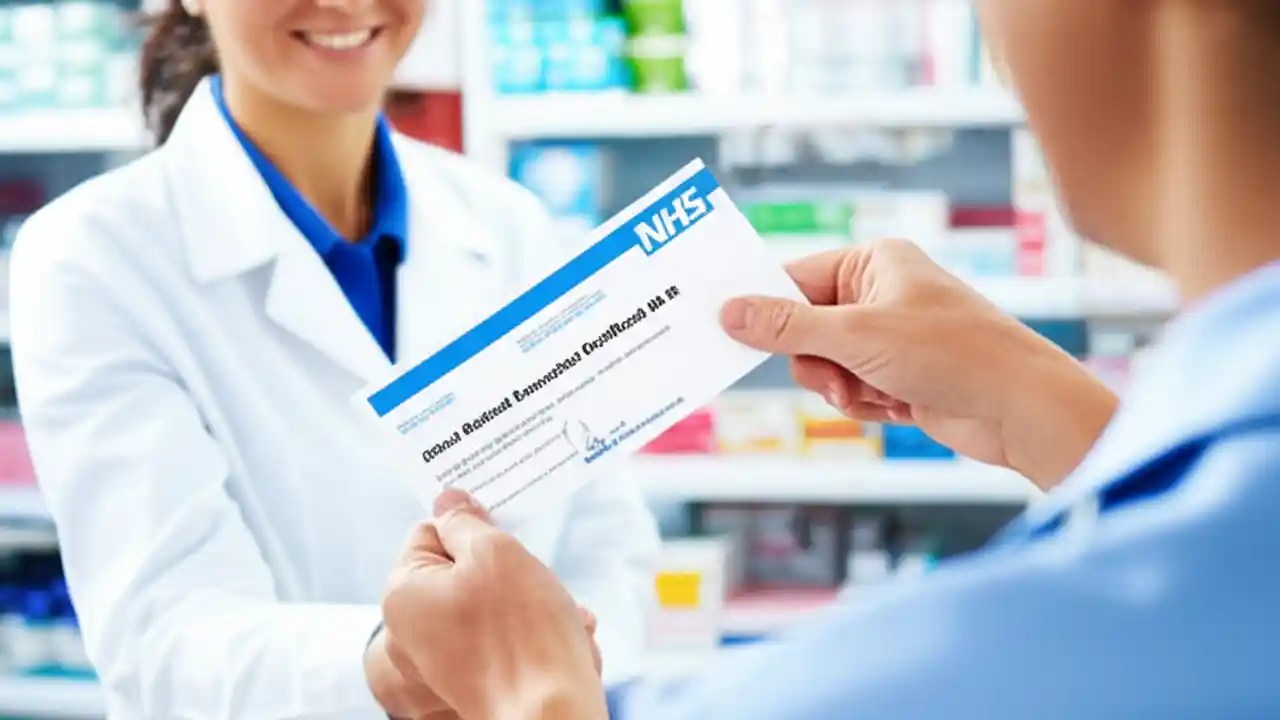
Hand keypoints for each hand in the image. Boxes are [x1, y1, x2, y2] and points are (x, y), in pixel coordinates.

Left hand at [379, 491, 606, 719]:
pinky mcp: (470, 681)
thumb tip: (449, 501)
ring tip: (562, 615)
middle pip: (463, 569)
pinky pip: (502, 640)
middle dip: (510, 569)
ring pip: (491, 604)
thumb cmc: (522, 634)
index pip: (430, 531)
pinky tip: (563, 639)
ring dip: (532, 601)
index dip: (471, 526)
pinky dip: (533, 634)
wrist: (550, 715)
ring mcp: (439, 661)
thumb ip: (467, 522)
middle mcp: (410, 631)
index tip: (505, 532)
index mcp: (403, 593)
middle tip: (536, 578)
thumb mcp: (496, 553)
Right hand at [720, 239, 1116, 489]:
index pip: (794, 277)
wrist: (1018, 407)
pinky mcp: (899, 376)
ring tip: (870, 392)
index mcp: (873, 262)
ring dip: (839, 387)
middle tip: (834, 374)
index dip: (763, 307)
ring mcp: (889, 337)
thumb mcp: (856, 336)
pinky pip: (850, 390)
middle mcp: (879, 293)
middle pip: (803, 327)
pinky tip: (894, 406)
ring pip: (824, 365)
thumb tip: (730, 311)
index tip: (726, 327)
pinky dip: (863, 403)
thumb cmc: (950, 352)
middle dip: (814, 360)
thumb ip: (787, 326)